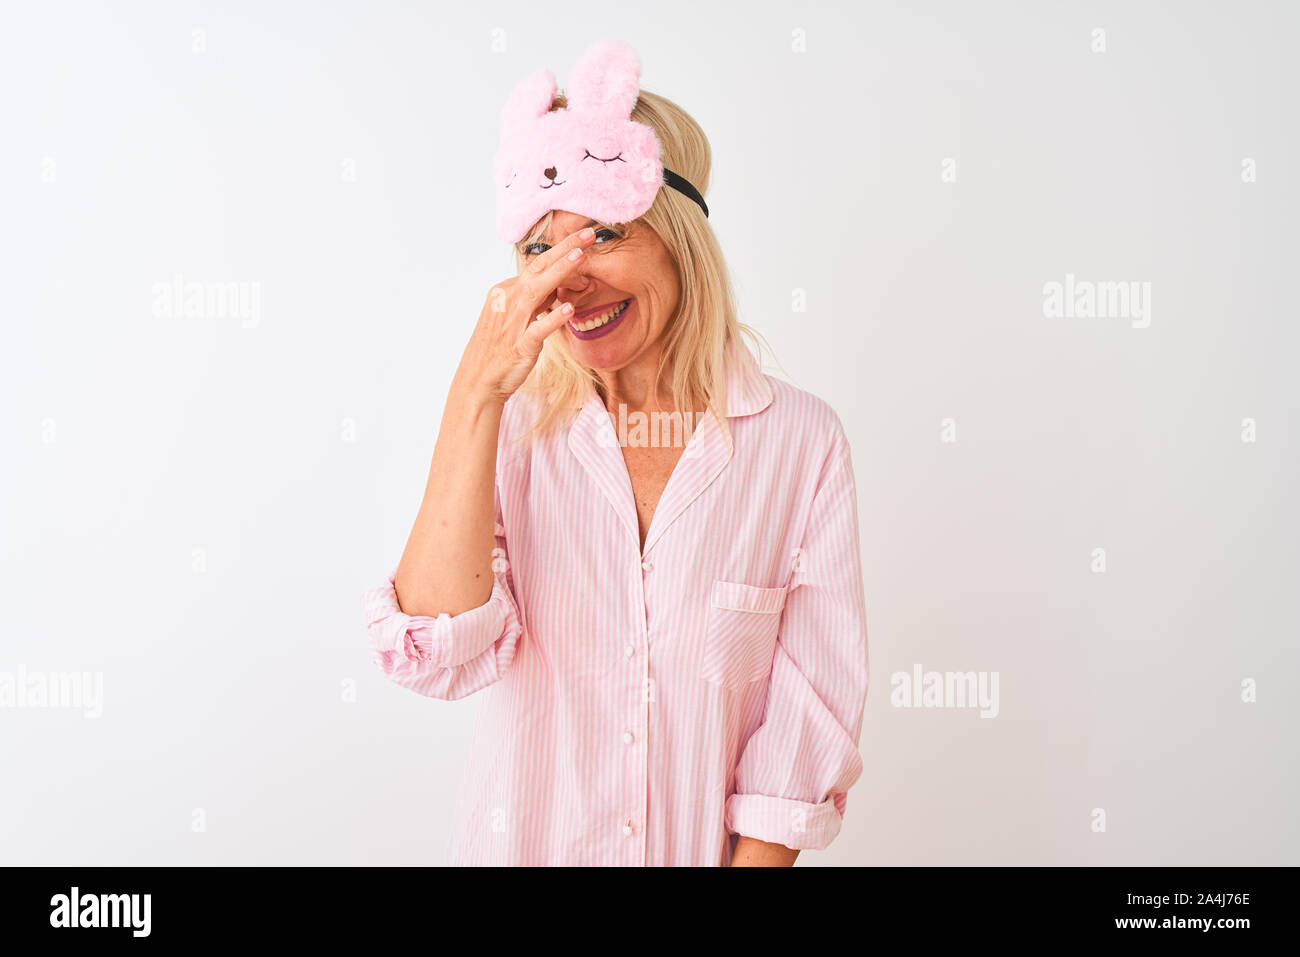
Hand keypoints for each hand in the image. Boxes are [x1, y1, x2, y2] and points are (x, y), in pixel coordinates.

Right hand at [457, 225, 597, 401]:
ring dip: (560, 272)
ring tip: (580, 256)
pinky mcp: (520, 345)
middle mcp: (508, 300)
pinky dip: (553, 318)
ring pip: (538, 291)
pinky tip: (569, 309)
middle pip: (538, 268)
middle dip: (564, 248)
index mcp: (507, 291)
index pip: (537, 267)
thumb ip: (537, 302)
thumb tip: (560, 288)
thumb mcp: (517, 317)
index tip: (581, 238)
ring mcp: (513, 321)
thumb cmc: (499, 349)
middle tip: (587, 232)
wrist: (478, 380)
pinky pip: (538, 328)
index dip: (561, 252)